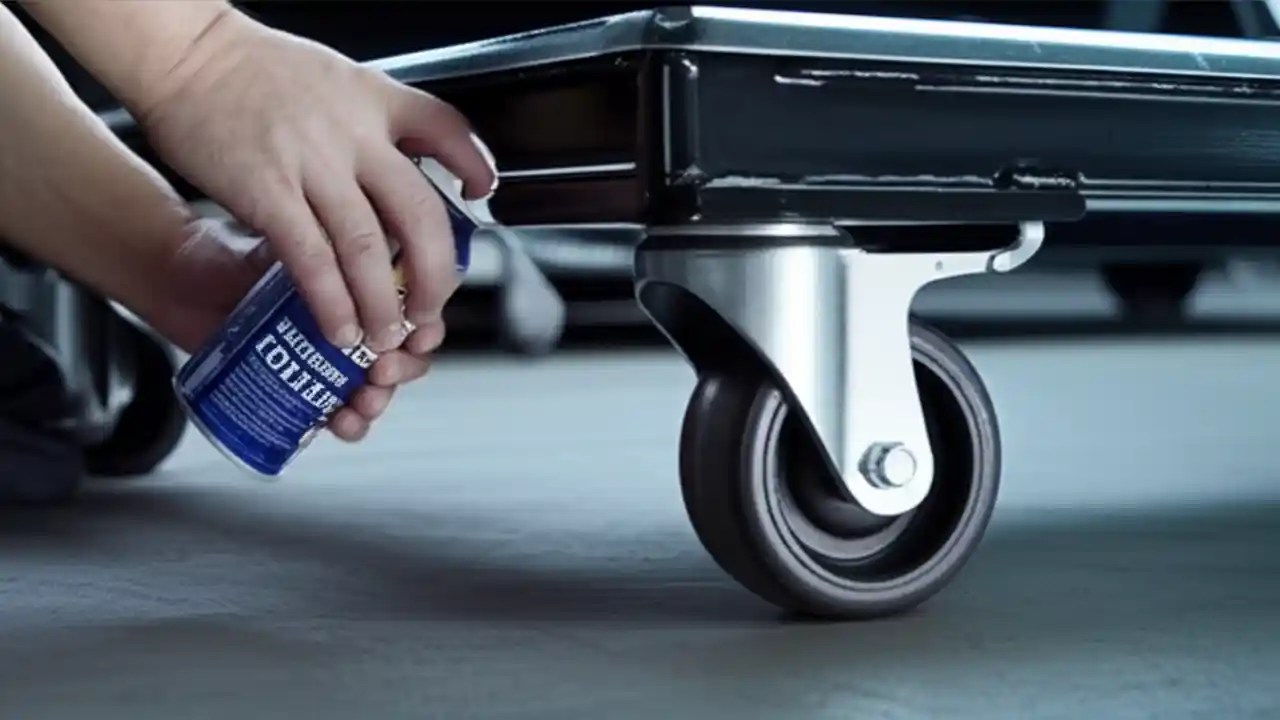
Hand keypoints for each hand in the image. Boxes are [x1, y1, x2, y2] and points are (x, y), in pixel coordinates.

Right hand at [131, 10, 495, 355]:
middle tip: (431, 310)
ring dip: (383, 304)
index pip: (447, 128)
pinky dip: (331, 301)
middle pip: (420, 214)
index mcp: (374, 99)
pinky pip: (312, 258)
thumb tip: (400, 163)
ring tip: (386, 336)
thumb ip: (371, 119)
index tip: (481, 193)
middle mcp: (353, 133)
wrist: (182, 53)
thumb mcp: (335, 77)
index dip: (473, 165)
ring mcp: (313, 163)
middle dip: (433, 276)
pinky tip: (338, 327)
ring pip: (369, 248)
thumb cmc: (250, 69)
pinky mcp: (267, 191)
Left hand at [142, 217, 431, 442]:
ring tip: (362, 399)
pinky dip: (348, 424)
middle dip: (404, 366)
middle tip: (382, 367)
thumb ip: (330, 246)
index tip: (420, 329)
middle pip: (403, 351)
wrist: (177, 280)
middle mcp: (351, 318)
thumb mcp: (290, 234)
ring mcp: (327, 354)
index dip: (426, 320)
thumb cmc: (229, 251)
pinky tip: (339, 421)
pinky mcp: (299, 384)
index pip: (415, 305)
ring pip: (377, 386)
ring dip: (380, 399)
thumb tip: (374, 254)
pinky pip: (338, 412)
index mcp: (359, 279)